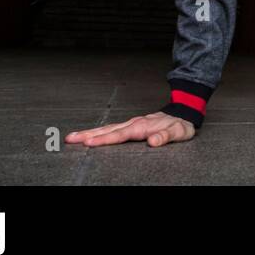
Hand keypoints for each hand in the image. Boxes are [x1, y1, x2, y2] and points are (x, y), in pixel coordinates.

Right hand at [66, 112, 195, 147]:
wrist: (183, 112)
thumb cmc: (180, 124)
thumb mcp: (178, 132)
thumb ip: (166, 136)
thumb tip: (153, 141)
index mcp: (142, 126)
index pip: (120, 135)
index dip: (105, 140)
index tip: (89, 143)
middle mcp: (133, 123)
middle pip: (108, 130)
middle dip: (89, 135)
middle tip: (71, 139)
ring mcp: (130, 123)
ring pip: (107, 128)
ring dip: (90, 132)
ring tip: (73, 137)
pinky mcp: (130, 125)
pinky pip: (111, 129)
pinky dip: (98, 132)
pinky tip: (89, 135)